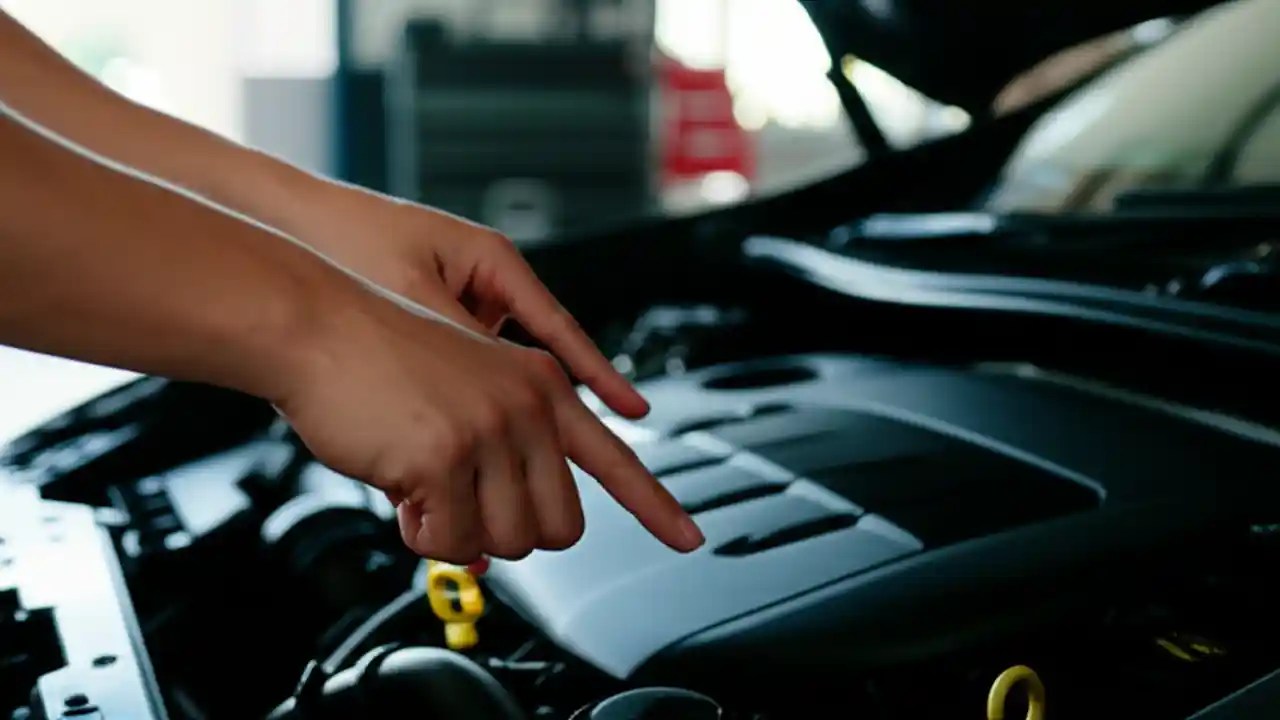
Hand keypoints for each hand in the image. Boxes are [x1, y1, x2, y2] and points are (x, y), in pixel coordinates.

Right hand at [275, 285, 704, 563]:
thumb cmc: (378, 362)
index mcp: (541, 386)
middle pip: (559, 529)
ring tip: (425, 485)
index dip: (656, 507)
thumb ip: (492, 470)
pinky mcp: (445, 454)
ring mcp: (491, 429)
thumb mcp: (458, 404)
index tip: (690, 539)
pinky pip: (448, 541)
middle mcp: (528, 405)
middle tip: (464, 505)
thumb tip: (488, 554)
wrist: (316, 324)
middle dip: (510, 534)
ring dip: (458, 533)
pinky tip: (400, 486)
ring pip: (506, 543)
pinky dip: (419, 532)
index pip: (614, 459)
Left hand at [279, 182, 648, 418]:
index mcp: (492, 261)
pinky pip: (458, 383)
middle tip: (598, 452)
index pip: (561, 331)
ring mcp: (456, 306)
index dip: (600, 377)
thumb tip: (482, 429)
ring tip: (496, 467)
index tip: (634, 415)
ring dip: (500, 425)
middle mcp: (483, 284)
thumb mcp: (412, 303)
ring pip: (495, 382)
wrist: (284, 227)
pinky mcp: (426, 325)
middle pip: (540, 362)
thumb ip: (454, 364)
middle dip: (560, 413)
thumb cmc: (344, 243)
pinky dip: (459, 418)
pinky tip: (445, 455)